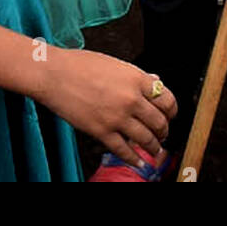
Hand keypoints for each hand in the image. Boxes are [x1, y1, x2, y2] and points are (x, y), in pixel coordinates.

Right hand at [34, 46, 175, 167]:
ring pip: (146, 138)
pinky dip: (134, 159)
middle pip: (159, 121)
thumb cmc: (80, 65)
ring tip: (155, 150)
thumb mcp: (114, 63)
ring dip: (154, 147)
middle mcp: (131, 99)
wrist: (54, 74)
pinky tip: (139, 162)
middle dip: (164, 131)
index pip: (166, 98)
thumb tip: (154, 79)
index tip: (171, 115)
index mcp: (136, 78)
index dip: (172, 110)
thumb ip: (136, 75)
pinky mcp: (102, 131)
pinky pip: (124, 150)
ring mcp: (117, 117)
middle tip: (163, 134)